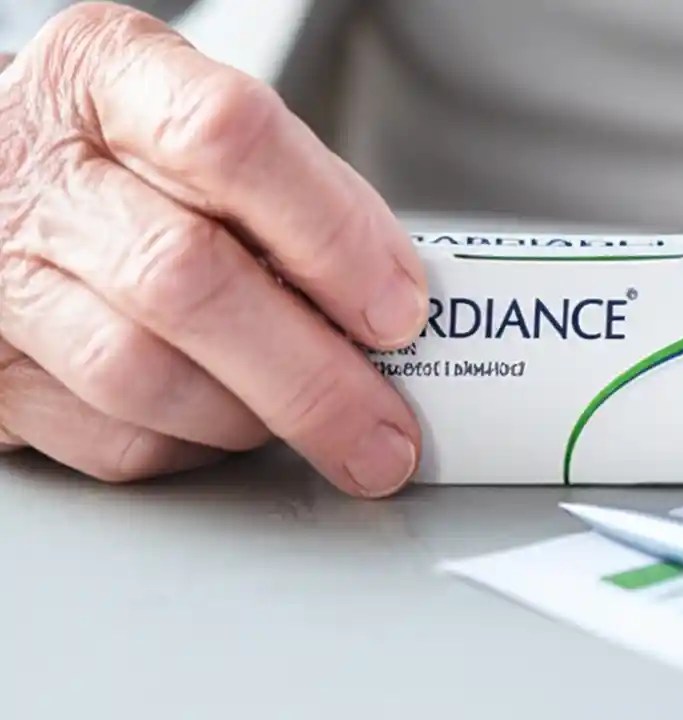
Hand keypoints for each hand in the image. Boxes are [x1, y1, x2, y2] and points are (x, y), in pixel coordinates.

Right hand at [0, 3, 428, 496]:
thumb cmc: (128, 156)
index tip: (397, 309)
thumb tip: (396, 300)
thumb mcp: (205, 126)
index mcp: (107, 76)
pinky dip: (193, 447)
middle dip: (312, 375)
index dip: (330, 233)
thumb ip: (300, 195)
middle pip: (185, 278)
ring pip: (140, 374)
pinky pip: (110, 439)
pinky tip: (223, 418)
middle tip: (384, 426)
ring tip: (306, 417)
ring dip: (253, 417)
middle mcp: (36, 168)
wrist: (4, 179)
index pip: (229, 139)